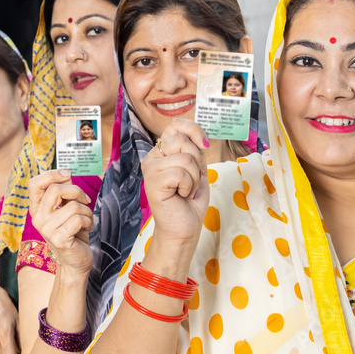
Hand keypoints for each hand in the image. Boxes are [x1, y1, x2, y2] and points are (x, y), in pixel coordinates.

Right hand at [27, 170, 93, 275]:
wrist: (75, 261)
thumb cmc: (72, 233)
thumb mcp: (67, 209)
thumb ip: (65, 193)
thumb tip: (66, 174)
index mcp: (37, 209)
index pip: (33, 184)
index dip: (51, 175)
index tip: (67, 175)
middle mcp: (38, 219)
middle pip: (56, 190)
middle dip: (77, 191)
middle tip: (85, 200)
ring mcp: (47, 230)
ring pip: (73, 206)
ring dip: (86, 211)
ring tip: (87, 220)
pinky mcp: (59, 239)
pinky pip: (78, 219)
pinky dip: (88, 221)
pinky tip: (87, 228)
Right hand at [142, 119, 209, 252]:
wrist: (184, 228)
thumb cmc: (190, 200)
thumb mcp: (198, 168)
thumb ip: (195, 149)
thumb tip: (201, 137)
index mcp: (162, 151)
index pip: (176, 125)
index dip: (194, 130)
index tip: (204, 145)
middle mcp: (153, 157)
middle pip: (182, 140)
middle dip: (197, 162)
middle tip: (190, 180)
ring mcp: (150, 169)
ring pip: (185, 158)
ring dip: (194, 178)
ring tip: (185, 190)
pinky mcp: (152, 182)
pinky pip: (180, 173)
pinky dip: (188, 186)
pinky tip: (180, 195)